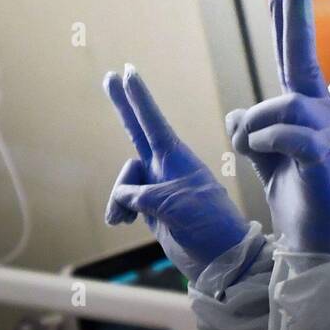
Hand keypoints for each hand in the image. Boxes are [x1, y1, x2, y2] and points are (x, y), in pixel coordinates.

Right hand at [103, 65, 249, 280]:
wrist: (221, 258)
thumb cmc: (207, 224)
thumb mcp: (173, 204)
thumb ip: (142, 195)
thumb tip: (123, 198)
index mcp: (176, 158)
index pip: (153, 121)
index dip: (139, 97)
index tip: (128, 71)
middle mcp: (165, 167)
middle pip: (136, 131)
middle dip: (122, 107)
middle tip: (108, 77)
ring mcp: (158, 187)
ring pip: (125, 181)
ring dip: (118, 198)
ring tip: (122, 219)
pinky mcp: (152, 209)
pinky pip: (125, 201)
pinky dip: (119, 210)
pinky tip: (122, 222)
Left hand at [227, 0, 329, 254]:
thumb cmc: (307, 202)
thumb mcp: (273, 164)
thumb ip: (258, 135)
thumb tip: (237, 113)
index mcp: (310, 114)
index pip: (297, 61)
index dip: (290, 25)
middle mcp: (324, 116)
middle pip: (305, 62)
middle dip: (296, 22)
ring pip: (286, 104)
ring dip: (258, 122)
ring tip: (250, 146)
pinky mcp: (329, 161)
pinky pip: (295, 135)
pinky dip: (271, 139)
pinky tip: (259, 150)